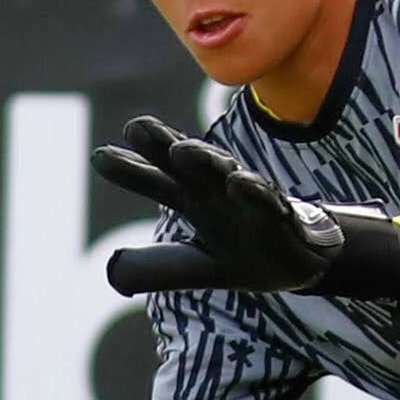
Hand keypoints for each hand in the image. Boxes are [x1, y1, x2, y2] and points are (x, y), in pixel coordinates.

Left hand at [93, 115, 349, 294]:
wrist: (299, 261)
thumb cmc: (242, 252)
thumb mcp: (196, 268)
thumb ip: (158, 269)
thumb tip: (114, 272)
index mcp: (193, 199)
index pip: (157, 180)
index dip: (130, 170)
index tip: (100, 157)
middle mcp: (216, 190)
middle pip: (184, 162)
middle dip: (161, 143)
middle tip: (136, 127)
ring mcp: (247, 197)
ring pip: (223, 171)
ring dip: (203, 158)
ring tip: (180, 149)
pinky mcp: (279, 212)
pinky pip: (265, 198)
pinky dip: (252, 190)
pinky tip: (237, 182)